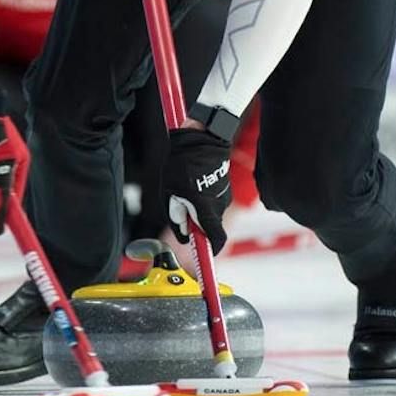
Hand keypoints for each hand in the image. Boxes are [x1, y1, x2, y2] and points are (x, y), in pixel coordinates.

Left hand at [163, 128, 232, 253]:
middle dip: (196, 225)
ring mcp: (224, 196)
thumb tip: (184, 234)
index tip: (204, 257)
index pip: (216, 240)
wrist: (201, 138)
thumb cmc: (182, 164)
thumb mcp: (170, 192)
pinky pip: (212, 201)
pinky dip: (203, 199)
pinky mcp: (223, 187)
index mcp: (206, 210)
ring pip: (210, 213)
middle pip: (209, 227)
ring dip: (198, 209)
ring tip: (184, 189)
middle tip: (180, 211)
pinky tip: (192, 183)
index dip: (210, 251)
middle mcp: (219, 206)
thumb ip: (177, 216)